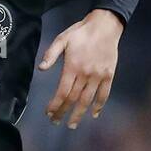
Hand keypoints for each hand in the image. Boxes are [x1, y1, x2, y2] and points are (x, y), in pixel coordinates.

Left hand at [39, 9, 122, 127]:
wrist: (105, 25)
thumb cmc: (80, 32)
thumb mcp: (62, 39)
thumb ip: (51, 54)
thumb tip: (41, 69)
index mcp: (72, 67)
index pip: (62, 92)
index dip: (55, 105)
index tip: (49, 113)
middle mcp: (85, 74)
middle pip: (73, 99)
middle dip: (63, 112)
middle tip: (56, 122)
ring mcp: (98, 76)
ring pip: (87, 100)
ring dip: (79, 114)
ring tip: (72, 124)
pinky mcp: (109, 75)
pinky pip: (104, 94)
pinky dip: (99, 105)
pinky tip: (94, 114)